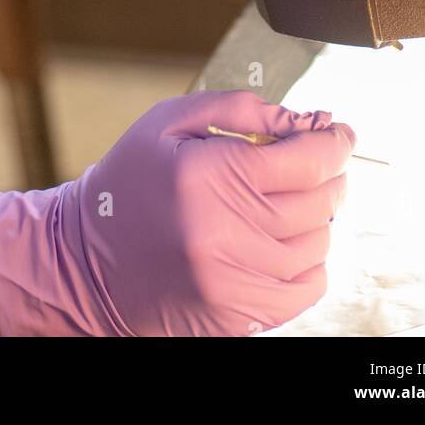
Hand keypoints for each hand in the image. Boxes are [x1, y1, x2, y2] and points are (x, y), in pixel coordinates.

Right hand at [0, 91, 354, 336]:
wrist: (85, 262)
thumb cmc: (126, 185)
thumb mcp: (167, 123)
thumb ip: (235, 108)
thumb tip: (300, 118)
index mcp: (208, 175)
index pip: (306, 160)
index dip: (334, 142)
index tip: (339, 133)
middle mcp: (224, 231)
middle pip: (318, 201)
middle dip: (331, 175)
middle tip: (322, 162)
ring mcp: (232, 279)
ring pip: (316, 244)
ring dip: (319, 217)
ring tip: (297, 200)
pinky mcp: (236, 315)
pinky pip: (305, 289)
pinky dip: (310, 262)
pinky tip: (290, 241)